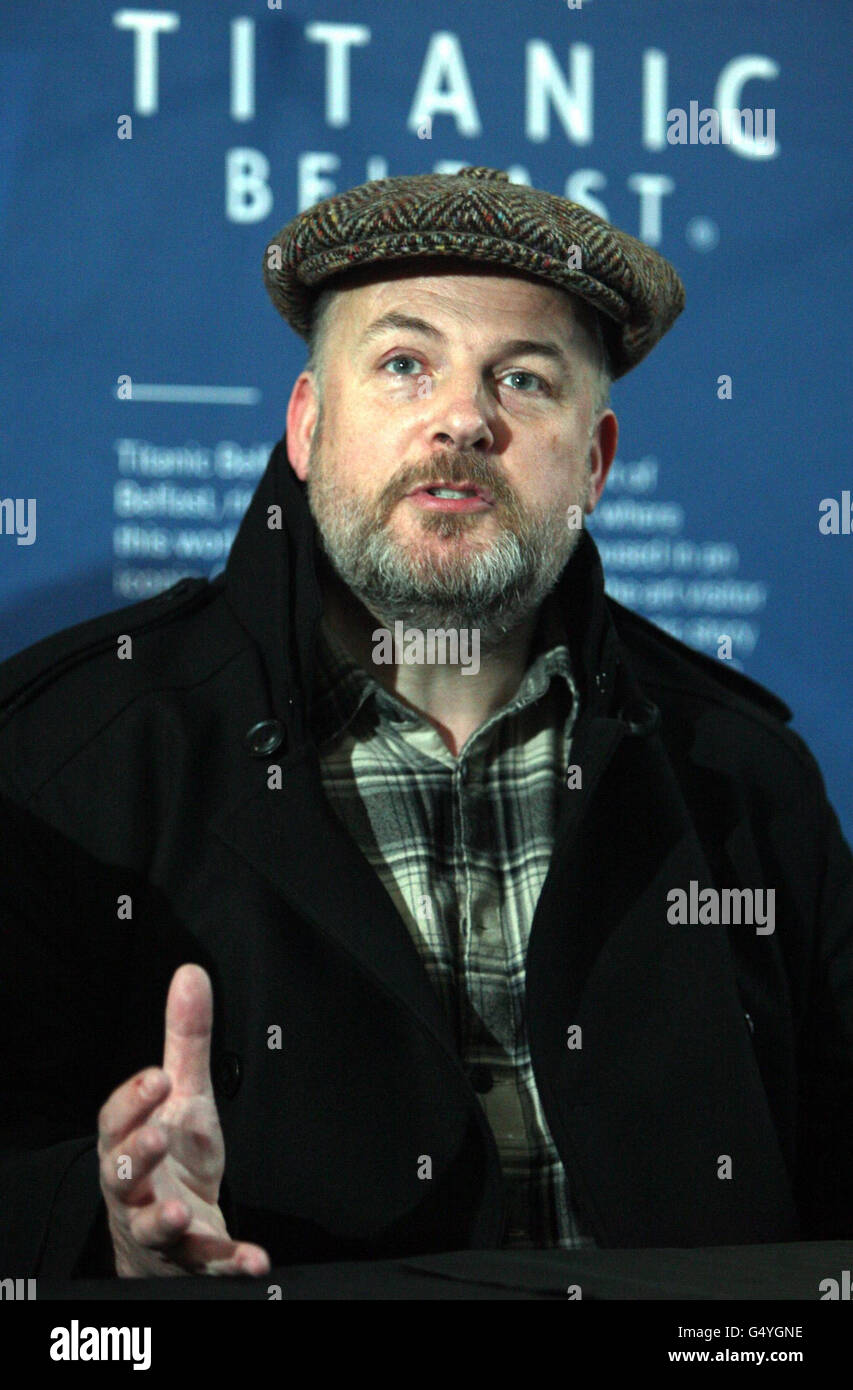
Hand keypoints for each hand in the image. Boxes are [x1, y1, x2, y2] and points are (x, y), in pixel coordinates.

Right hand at [97, 963, 269, 1276]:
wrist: (175, 1234)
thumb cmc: (173, 1157)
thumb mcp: (184, 1096)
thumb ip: (186, 1040)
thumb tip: (191, 974)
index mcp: (127, 1143)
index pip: (114, 1121)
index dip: (132, 1100)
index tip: (157, 1075)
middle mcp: (134, 1189)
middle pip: (120, 1175)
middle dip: (135, 1156)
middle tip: (156, 1137)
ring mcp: (158, 1229)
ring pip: (150, 1227)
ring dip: (163, 1220)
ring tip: (179, 1211)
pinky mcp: (190, 1261)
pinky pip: (206, 1265)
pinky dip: (229, 1264)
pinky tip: (254, 1260)